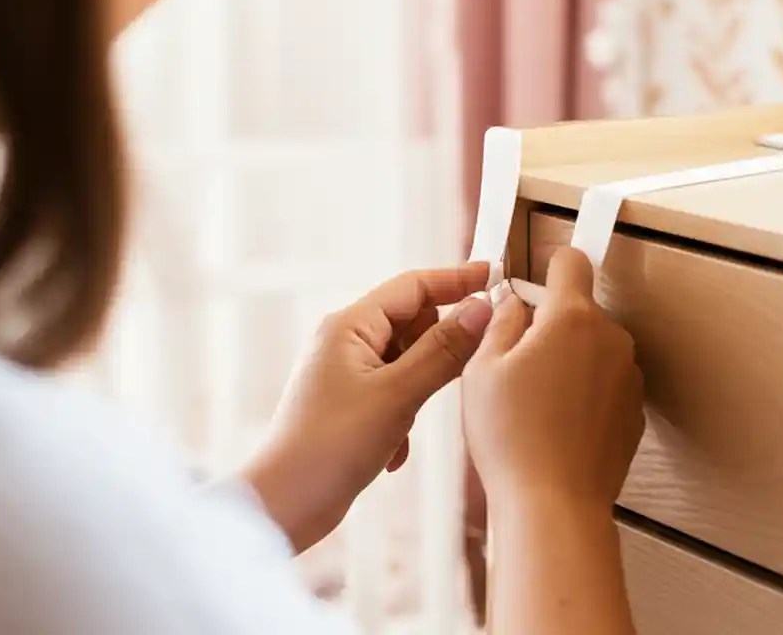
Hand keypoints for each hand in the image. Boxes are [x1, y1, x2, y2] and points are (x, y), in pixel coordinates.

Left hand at [245, 262, 492, 551]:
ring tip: (406, 424)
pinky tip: (393, 451)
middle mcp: (345, 341)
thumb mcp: (398, 395)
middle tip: (462, 374)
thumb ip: (443, 350)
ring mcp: (346, 373)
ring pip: (408, 362)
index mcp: (349, 325)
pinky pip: (396, 393)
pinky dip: (404, 418)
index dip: (456, 280)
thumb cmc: (332, 446)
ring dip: (420, 392)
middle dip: (437, 351)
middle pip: (413, 323)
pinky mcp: (350, 405)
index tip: (497, 275)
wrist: (285, 505)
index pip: (413, 286)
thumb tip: (482, 306)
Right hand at [462, 248, 643, 513]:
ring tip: (533, 403)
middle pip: (579, 311)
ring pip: (593, 350)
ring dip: (568, 362)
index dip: (549, 266)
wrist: (554, 505)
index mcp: (571, 318)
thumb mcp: (482, 370)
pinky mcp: (633, 412)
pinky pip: (605, 385)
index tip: (536, 279)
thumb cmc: (512, 438)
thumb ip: (499, 324)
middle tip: (515, 363)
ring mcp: (628, 377)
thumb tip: (512, 306)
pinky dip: (583, 395)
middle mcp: (610, 339)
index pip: (571, 263)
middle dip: (549, 326)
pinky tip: (554, 425)